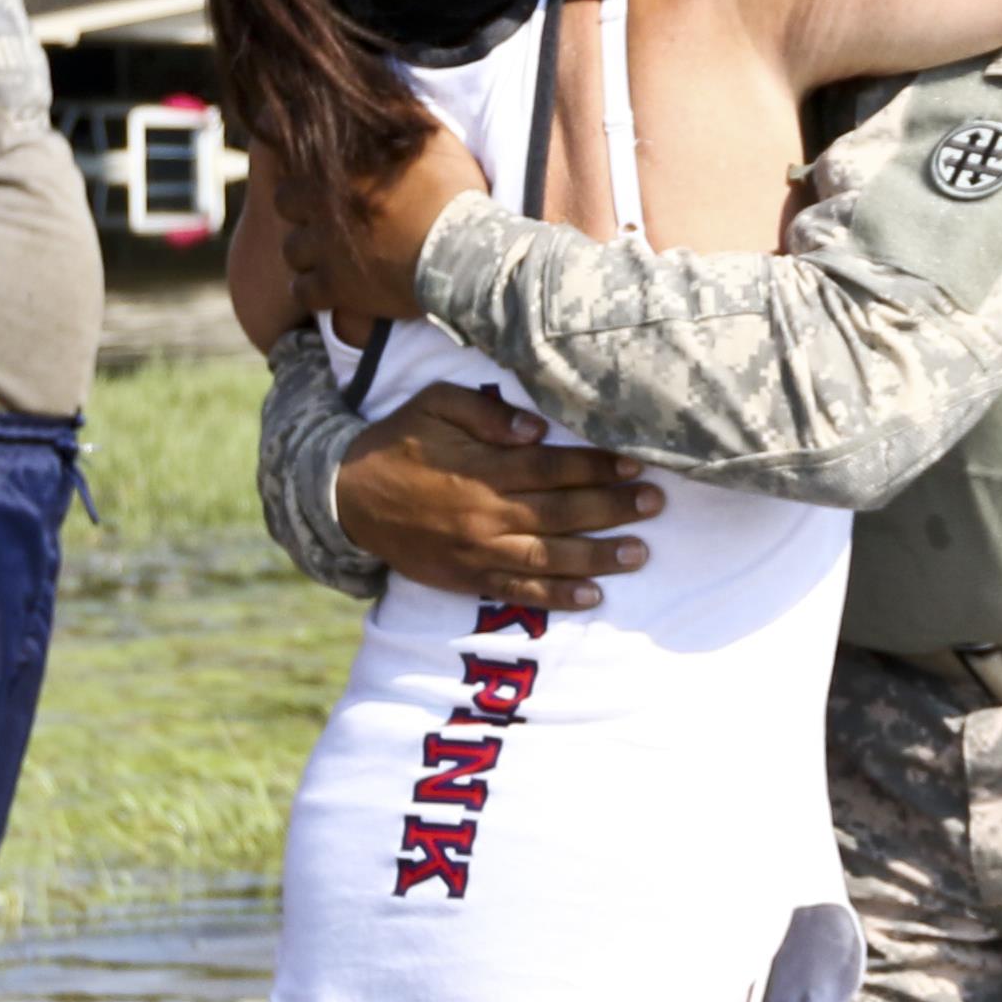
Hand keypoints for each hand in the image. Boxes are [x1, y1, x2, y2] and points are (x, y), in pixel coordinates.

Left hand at [285, 132, 490, 327]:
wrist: (462, 252)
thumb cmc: (451, 191)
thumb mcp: (430, 138)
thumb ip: (398, 114)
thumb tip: (381, 90)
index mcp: (337, 166)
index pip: (292, 157)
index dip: (303, 165)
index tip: (321, 174)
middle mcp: (320, 206)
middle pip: (284, 203)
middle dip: (301, 209)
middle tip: (326, 214)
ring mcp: (325, 248)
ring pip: (292, 250)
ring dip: (307, 252)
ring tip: (331, 254)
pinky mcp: (336, 288)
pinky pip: (304, 292)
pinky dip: (315, 291)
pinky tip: (332, 289)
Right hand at [334, 382, 660, 610]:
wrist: (346, 496)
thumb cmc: (398, 441)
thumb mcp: (434, 405)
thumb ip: (485, 412)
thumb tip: (536, 429)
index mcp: (482, 468)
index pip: (552, 468)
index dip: (596, 466)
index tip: (634, 462)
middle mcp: (485, 513)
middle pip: (561, 513)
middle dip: (612, 508)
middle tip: (655, 504)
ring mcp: (477, 551)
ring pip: (548, 557)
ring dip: (598, 557)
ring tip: (639, 553)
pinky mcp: (466, 577)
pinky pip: (518, 590)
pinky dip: (556, 595)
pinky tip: (592, 596)